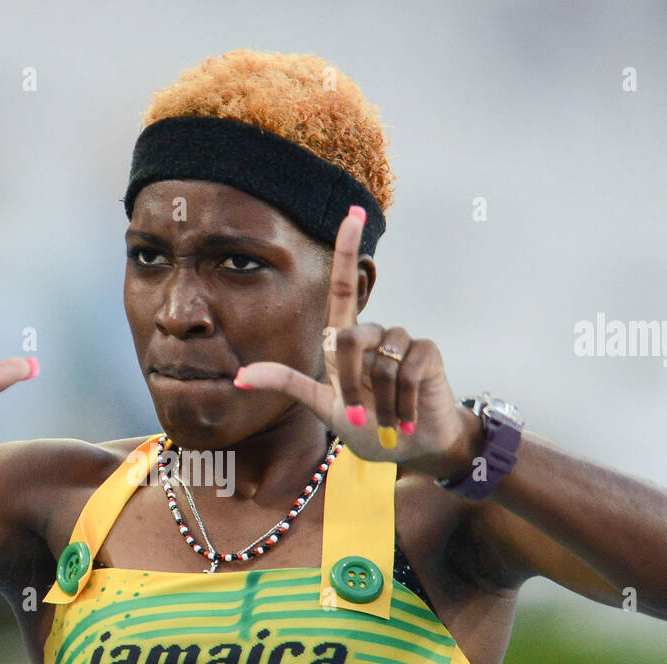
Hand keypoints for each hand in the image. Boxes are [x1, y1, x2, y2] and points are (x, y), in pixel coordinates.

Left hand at [233, 208, 478, 477]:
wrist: (409, 448)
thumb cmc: (366, 425)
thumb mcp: (321, 405)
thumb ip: (286, 384)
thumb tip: (238, 377)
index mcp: (346, 341)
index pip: (345, 286)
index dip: (348, 249)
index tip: (352, 212)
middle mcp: (374, 334)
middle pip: (348, 340)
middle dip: (347, 385)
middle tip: (357, 419)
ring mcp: (402, 341)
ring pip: (381, 361)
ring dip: (380, 403)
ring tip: (388, 423)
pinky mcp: (428, 354)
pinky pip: (407, 371)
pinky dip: (403, 403)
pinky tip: (407, 420)